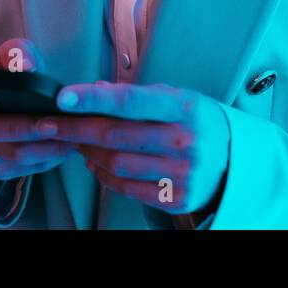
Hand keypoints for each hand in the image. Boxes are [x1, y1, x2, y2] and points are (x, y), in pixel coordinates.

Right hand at [0, 37, 77, 181]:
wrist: (23, 102)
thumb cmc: (18, 75)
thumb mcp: (16, 56)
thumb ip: (18, 54)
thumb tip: (25, 67)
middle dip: (28, 131)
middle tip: (56, 124)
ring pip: (17, 157)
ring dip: (47, 147)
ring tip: (73, 134)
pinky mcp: (3, 172)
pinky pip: (28, 169)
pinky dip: (51, 158)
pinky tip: (68, 145)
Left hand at [43, 82, 229, 216]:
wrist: (235, 161)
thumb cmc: (197, 123)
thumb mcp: (177, 98)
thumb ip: (137, 95)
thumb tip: (93, 90)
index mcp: (185, 108)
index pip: (131, 101)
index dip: (94, 99)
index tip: (64, 97)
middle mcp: (184, 141)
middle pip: (115, 135)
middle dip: (76, 129)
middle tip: (52, 123)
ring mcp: (181, 173)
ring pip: (115, 163)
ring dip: (88, 153)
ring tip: (78, 143)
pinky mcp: (176, 198)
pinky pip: (125, 187)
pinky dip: (103, 175)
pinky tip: (96, 163)